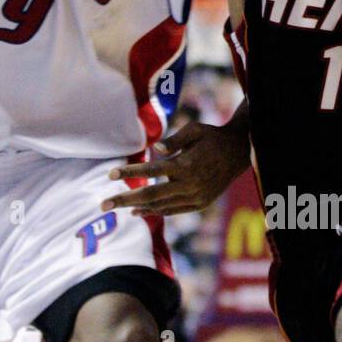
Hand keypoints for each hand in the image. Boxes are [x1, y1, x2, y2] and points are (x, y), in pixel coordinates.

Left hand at [100, 119, 249, 216]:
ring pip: (161, 206)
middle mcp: (190, 184)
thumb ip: (174, 139)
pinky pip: (173, 210)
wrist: (239, 153)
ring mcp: (196, 197)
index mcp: (186, 165)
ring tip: (119, 207)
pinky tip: (140, 210)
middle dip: (124, 200)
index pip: (151, 171)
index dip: (129, 173)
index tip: (109, 174)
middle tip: (102, 204)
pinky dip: (155, 212)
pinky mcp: (200, 203)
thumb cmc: (212, 137)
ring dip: (138, 207)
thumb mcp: (195, 129)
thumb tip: (156, 149)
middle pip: (150, 195)